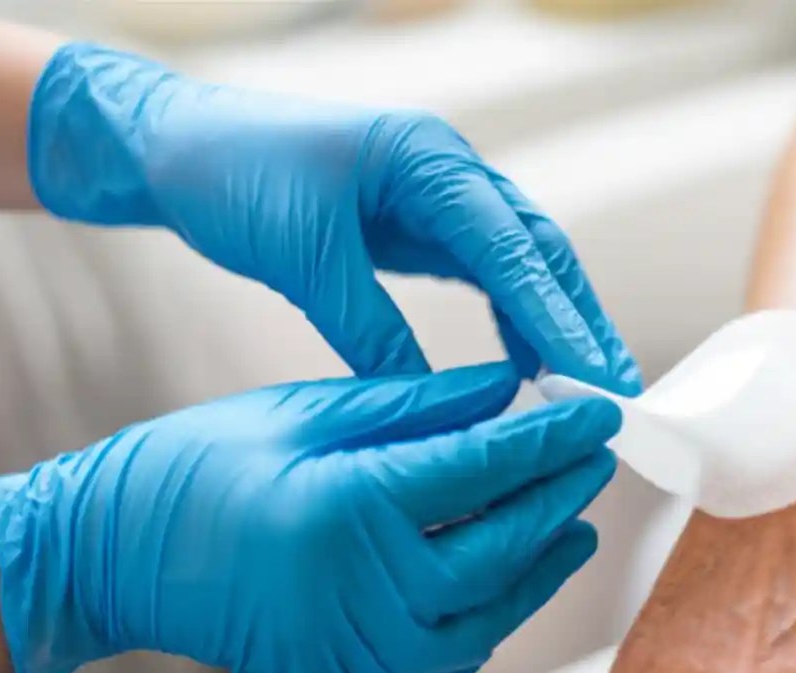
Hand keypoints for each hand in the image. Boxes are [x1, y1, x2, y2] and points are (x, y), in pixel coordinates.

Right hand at [0, 363, 620, 672]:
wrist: (111, 557)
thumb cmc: (194, 471)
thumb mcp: (306, 410)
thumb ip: (415, 404)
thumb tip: (505, 392)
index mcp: (345, 508)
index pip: (485, 469)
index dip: (552, 438)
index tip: (596, 411)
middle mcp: (360, 592)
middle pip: (501, 545)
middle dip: (558, 495)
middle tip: (595, 458)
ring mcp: (355, 650)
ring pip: (489, 613)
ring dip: (540, 564)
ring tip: (570, 518)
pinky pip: (449, 659)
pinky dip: (493, 616)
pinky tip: (512, 577)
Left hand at [27, 43, 639, 391]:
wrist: (178, 146)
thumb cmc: (234, 177)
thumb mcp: (305, 258)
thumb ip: (371, 329)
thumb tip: (433, 403)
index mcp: (428, 161)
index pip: (512, 246)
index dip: (558, 316)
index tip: (593, 377)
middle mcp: (448, 172)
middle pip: (539, 249)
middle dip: (581, 320)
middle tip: (617, 390)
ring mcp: (440, 196)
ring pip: (521, 263)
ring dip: (555, 322)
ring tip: (586, 388)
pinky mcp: (421, 223)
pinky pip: (485, 273)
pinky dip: (512, 317)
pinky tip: (525, 364)